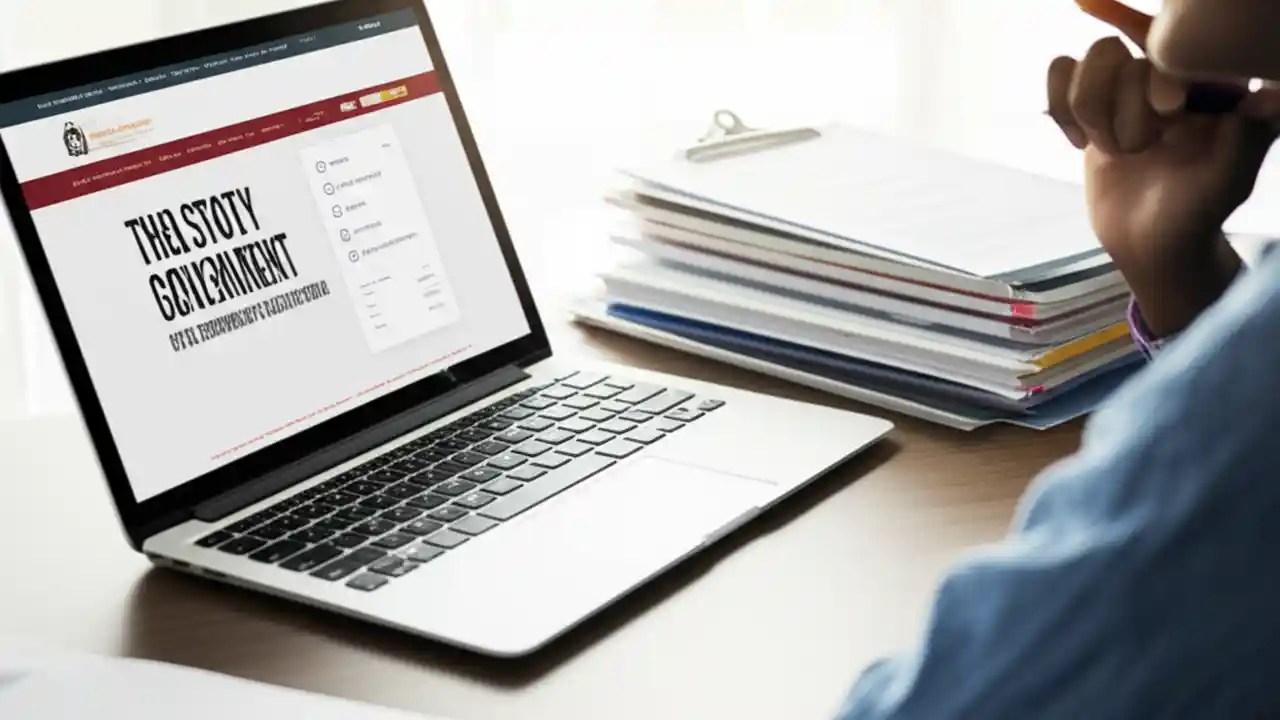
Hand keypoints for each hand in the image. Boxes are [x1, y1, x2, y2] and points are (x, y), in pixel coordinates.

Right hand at [1048, 9, 1279, 336]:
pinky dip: (1060, 109)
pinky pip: (1059, 74)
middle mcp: (1166, 79)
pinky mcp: (1090, 106)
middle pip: (1119, 57)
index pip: (1169, 53)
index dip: (1160, 80)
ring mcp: (1126, 89)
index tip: (1170, 115)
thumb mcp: (1227, 181)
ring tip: (1113, 149)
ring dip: (1089, 113)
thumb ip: (1246, 137)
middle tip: (1139, 151)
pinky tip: (1081, 143)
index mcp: (1207, 86)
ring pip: (1086, 63)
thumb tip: (1265, 98)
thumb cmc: (1194, 214)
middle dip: (1121, 112)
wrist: (1150, 243)